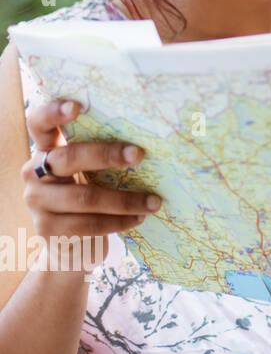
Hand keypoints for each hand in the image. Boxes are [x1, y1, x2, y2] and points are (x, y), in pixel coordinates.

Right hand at [20, 99, 160, 268]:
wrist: (71, 247)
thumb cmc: (89, 198)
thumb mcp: (90, 174)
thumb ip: (101, 156)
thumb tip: (148, 140)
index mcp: (46, 150)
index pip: (40, 124)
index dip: (53, 112)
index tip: (77, 106)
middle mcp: (34, 172)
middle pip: (69, 158)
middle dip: (107, 155)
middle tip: (140, 154)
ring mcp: (37, 201)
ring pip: (84, 196)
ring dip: (126, 199)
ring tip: (154, 201)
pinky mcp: (47, 229)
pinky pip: (88, 223)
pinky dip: (119, 220)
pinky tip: (139, 218)